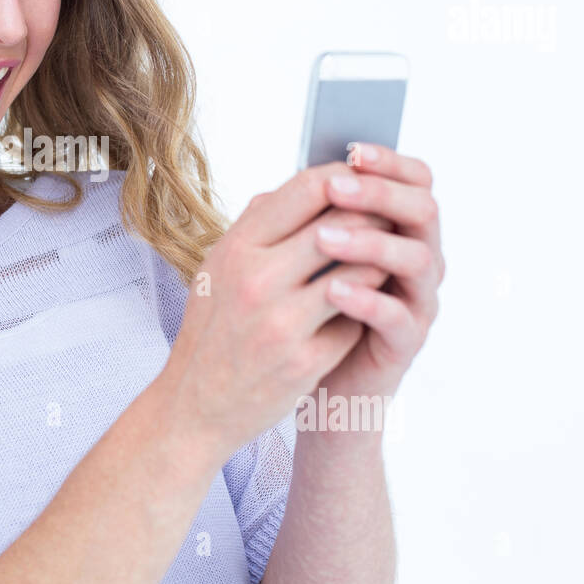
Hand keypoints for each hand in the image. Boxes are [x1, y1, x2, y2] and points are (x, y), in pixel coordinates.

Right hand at [159, 161, 397, 459]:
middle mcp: (256, 281)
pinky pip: (355, 322)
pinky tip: (359, 312)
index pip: (306, 189)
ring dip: (376, 264)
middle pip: (342, 225)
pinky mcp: (304, 362)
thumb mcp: (218, 267)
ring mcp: (281, 323)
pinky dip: (362, 312)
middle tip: (388, 218)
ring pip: (360, 272)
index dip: (344, 178)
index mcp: (236, 249)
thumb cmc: (212, 330)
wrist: (195, 405)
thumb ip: (259, 226)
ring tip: (380, 262)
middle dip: (374, 216)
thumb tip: (308, 185)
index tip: (361, 180)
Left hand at [313, 142, 443, 402]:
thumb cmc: (311, 309)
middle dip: (379, 193)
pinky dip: (368, 299)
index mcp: (400, 227)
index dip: (389, 161)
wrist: (313, 379)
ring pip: (417, 258)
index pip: (413, 180)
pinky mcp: (405, 342)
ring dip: (370, 242)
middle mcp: (419, 257)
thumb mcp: (309, 254)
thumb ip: (317, 216)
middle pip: (422, 210)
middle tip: (336, 187)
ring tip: (324, 238)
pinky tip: (334, 290)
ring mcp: (416, 299)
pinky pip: (398, 316)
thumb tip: (303, 171)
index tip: (352, 148)